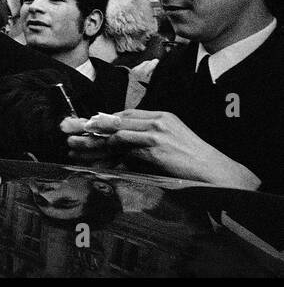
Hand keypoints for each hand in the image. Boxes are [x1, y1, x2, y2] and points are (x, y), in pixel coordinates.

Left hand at [67, 110, 260, 188]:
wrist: (218, 172)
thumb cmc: (195, 162)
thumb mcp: (172, 143)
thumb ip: (148, 139)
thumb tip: (123, 145)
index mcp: (162, 116)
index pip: (125, 113)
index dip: (103, 119)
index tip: (83, 124)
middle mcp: (158, 120)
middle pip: (116, 119)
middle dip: (89, 125)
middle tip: (67, 130)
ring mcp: (156, 132)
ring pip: (115, 131)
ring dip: (92, 139)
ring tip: (73, 145)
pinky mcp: (155, 147)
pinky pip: (125, 146)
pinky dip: (109, 150)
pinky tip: (96, 155)